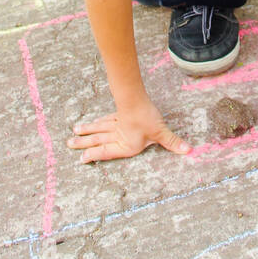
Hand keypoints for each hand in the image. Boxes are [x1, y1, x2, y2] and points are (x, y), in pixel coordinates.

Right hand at [67, 97, 190, 162]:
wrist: (135, 99)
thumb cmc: (146, 119)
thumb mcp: (160, 133)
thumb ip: (172, 143)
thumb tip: (188, 151)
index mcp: (125, 145)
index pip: (106, 152)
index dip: (94, 155)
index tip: (81, 159)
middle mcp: (117, 136)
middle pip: (97, 140)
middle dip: (84, 144)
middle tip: (69, 145)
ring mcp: (115, 124)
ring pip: (98, 129)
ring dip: (87, 131)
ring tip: (74, 133)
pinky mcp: (117, 114)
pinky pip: (104, 119)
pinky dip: (97, 121)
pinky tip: (91, 122)